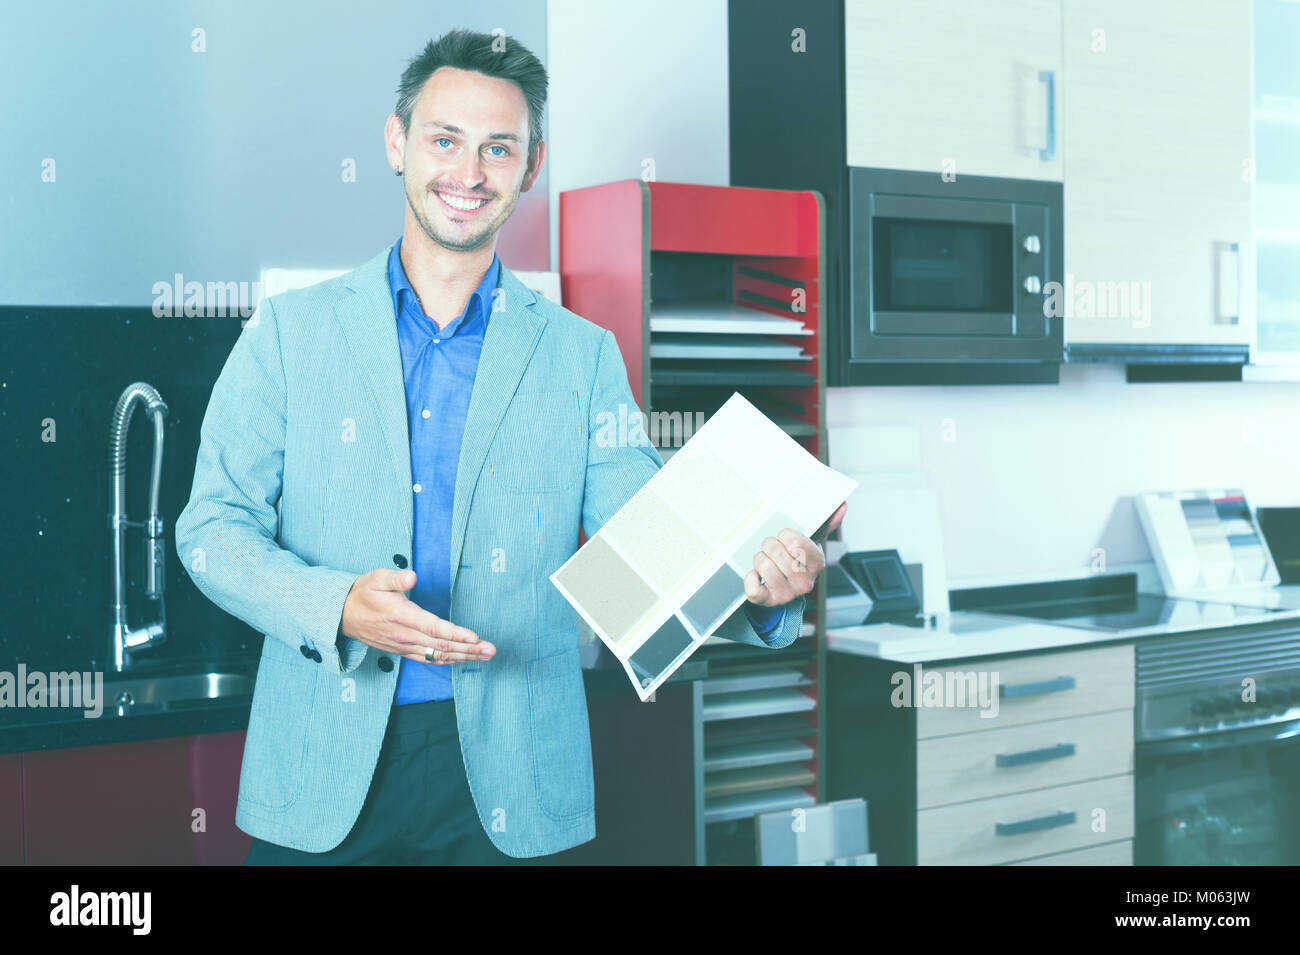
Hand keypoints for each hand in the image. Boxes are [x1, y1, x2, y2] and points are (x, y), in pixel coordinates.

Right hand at [340, 569, 495, 663]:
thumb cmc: (363, 593)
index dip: (456, 634)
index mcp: (402, 616)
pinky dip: (448, 660)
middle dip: (469, 648)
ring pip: (438, 655)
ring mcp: (404, 646)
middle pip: (442, 645)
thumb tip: (413, 576)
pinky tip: (462, 659)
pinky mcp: (403, 651)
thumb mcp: (376, 578)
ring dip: (463, 656)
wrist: (342, 616)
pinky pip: (428, 659)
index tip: (475, 637)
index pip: (434, 627)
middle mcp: (405, 635)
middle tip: (491, 650)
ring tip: (485, 656)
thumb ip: (396, 578)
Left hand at [743, 501, 847, 607]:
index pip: (795, 542)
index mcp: (817, 564)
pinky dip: (751, 579)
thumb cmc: (798, 562)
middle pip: (775, 549)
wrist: (787, 587)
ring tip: (768, 562)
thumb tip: (841, 506)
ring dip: (760, 559)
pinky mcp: (769, 602)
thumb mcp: (811, 543)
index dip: (786, 536)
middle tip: (774, 550)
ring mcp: (787, 594)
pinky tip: (757, 575)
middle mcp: (804, 581)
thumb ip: (826, 524)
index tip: (787, 539)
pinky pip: (754, 589)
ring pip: (762, 565)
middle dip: (770, 545)